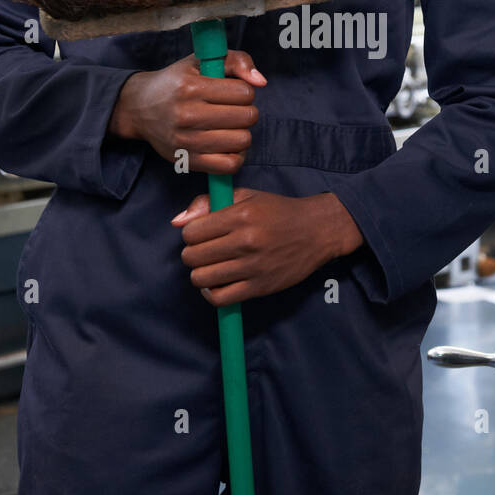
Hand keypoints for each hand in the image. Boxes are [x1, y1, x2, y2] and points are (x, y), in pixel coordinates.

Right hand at [108, 50, 265, 172]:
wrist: (139, 107)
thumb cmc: (175, 82)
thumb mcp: (200, 60)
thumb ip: (236, 60)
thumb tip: (261, 82)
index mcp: (192, 87)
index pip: (245, 92)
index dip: (245, 91)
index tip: (232, 92)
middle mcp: (188, 114)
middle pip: (247, 117)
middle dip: (246, 111)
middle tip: (232, 110)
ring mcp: (187, 140)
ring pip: (242, 141)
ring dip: (242, 133)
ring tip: (230, 127)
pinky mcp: (187, 160)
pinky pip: (229, 165)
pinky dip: (236, 156)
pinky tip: (228, 145)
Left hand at [172, 188, 363, 304]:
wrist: (317, 230)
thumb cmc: (279, 211)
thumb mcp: (246, 196)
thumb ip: (208, 203)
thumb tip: (177, 222)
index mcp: (240, 216)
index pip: (191, 233)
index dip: (191, 234)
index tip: (202, 234)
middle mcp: (245, 242)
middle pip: (192, 257)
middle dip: (193, 254)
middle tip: (206, 251)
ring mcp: (253, 267)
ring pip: (202, 279)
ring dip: (201, 274)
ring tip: (212, 266)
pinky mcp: (260, 287)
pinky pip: (221, 299)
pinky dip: (212, 293)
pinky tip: (218, 283)